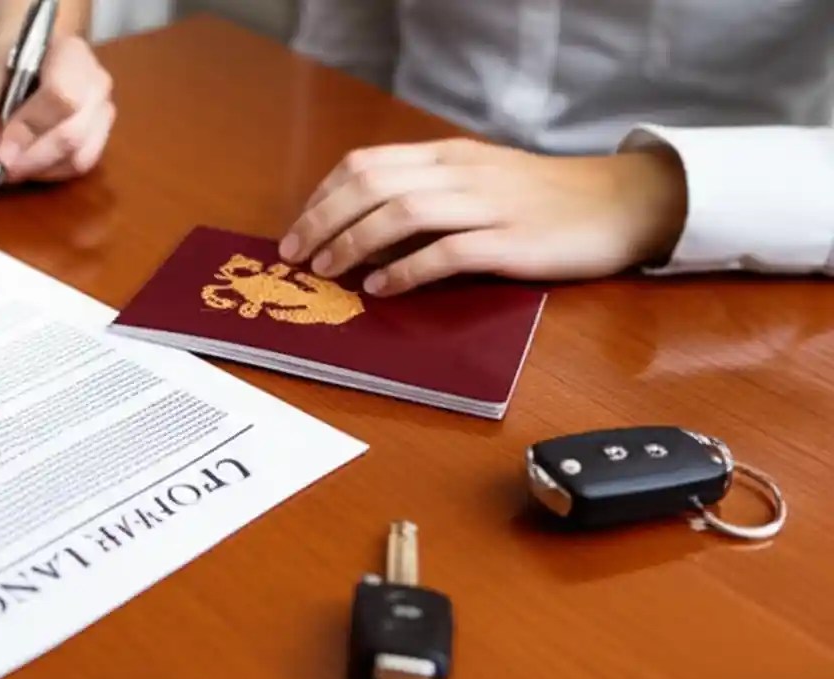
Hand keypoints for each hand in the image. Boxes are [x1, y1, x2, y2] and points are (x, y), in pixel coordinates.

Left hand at [0, 34, 114, 182]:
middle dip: (31, 158)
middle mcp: (97, 84)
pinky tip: (29, 165)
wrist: (35, 61)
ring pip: (79, 157)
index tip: (0, 152)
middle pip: (71, 134)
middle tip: (0, 168)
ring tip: (11, 166)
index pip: (60, 96)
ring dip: (39, 170)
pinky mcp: (101, 138)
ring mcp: (104, 113)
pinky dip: (50, 173)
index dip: (29, 128)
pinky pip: (79, 166)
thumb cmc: (10, 66)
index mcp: (71, 54)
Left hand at [279, 138, 688, 295]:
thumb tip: (365, 226)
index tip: (300, 227)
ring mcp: (486, 205)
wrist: (619, 203)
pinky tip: (381, 287)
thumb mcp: (478, 179)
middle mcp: (460, 173)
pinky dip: (404, 271)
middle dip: (323, 221)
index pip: (366, 163)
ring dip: (352, 244)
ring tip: (328, 271)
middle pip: (371, 186)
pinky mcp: (510, 242)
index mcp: (448, 155)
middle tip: (295, 255)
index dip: (324, 195)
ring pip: (400, 214)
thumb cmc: (543, 198)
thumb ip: (426, 192)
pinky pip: (445, 253)